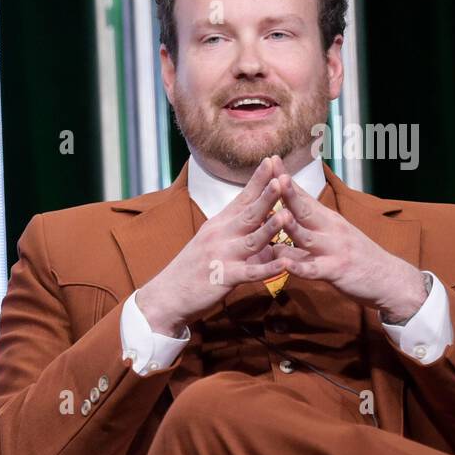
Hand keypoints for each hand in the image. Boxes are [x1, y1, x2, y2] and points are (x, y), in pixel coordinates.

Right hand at [137, 156, 293, 334]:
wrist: (167, 294)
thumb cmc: (191, 268)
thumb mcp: (210, 241)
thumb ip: (235, 231)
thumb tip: (260, 222)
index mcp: (218, 224)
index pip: (241, 197)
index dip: (258, 180)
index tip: (272, 160)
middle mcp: (219, 235)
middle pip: (249, 213)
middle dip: (268, 195)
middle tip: (284, 177)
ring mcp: (222, 256)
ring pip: (252, 240)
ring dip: (271, 227)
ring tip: (288, 214)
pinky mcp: (224, 278)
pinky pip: (251, 273)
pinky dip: (268, 269)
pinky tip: (284, 265)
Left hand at [269, 171, 427, 320]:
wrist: (390, 279)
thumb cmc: (357, 256)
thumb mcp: (332, 237)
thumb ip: (305, 232)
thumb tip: (277, 225)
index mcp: (327, 219)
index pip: (304, 196)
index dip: (287, 180)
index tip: (272, 161)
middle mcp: (330, 230)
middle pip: (305, 210)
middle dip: (288, 193)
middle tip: (274, 176)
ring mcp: (333, 250)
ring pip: (308, 237)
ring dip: (292, 226)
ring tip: (278, 214)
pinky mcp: (335, 271)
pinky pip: (314, 269)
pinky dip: (299, 267)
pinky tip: (285, 264)